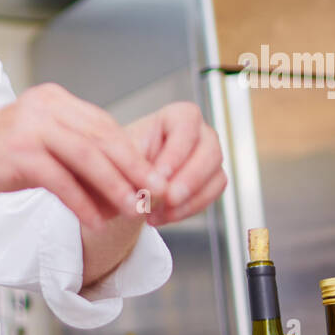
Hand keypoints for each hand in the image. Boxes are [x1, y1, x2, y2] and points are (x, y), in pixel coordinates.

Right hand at [0, 83, 166, 228]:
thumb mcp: (38, 146)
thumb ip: (73, 154)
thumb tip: (118, 181)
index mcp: (53, 99)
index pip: (104, 124)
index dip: (132, 153)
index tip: (151, 178)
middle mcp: (45, 106)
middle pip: (102, 138)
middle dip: (133, 170)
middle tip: (153, 194)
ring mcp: (31, 127)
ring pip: (88, 158)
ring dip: (114, 187)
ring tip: (131, 210)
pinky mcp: (19, 153)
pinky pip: (62, 181)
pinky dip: (82, 203)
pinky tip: (95, 221)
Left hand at [125, 102, 226, 225]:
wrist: (122, 180)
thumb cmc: (119, 161)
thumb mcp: (119, 158)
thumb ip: (135, 167)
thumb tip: (152, 188)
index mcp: (175, 117)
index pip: (186, 124)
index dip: (176, 151)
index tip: (160, 176)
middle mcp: (198, 133)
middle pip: (210, 151)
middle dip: (189, 179)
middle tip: (168, 199)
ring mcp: (209, 157)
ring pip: (216, 175)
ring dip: (189, 199)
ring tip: (157, 212)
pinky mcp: (211, 180)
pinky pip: (211, 195)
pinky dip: (187, 210)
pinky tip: (161, 217)